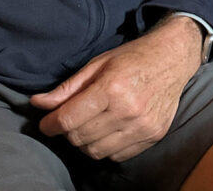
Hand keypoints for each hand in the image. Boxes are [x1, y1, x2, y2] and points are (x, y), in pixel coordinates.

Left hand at [30, 14, 202, 161]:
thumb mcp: (99, 63)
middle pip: (78, 137)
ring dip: (86, 141)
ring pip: (95, 151)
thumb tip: (38, 104)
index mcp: (112, 87)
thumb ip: (67, 87)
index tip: (47, 122)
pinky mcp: (153, 135)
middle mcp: (128, 109)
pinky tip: (111, 128)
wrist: (174, 57)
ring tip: (92, 122)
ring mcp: (142, 125)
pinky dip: (107, 146)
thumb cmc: (134, 57)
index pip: (67, 120)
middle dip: (68, 130)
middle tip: (73, 117)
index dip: (49, 124)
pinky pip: (116, 155)